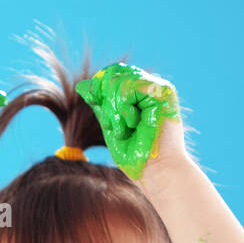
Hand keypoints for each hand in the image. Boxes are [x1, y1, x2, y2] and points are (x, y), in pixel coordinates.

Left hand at [76, 62, 184, 180]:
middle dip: (104, 99)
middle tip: (112, 124)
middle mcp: (148, 87)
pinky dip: (123, 109)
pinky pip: (129, 87)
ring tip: (124, 129)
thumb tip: (81, 85)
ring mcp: (156, 87)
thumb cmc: (134, 154)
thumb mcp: (111, 125)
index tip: (92, 99)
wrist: (153, 170)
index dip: (98, 84)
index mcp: (137, 94)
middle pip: (114, 72)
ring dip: (113, 109)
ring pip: (119, 80)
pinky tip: (132, 123)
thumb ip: (100, 105)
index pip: (113, 73)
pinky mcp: (162, 91)